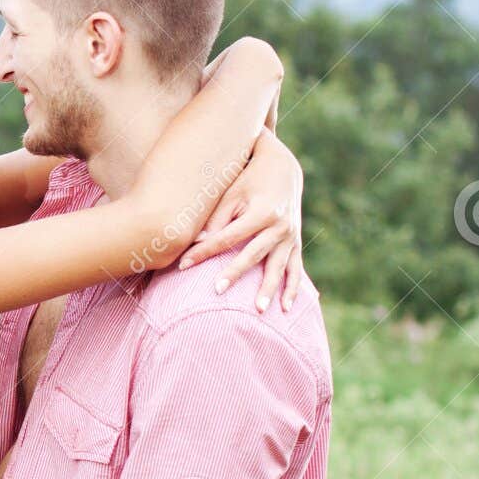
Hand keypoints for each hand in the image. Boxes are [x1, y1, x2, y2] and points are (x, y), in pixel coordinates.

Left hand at [176, 128, 304, 311]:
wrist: (284, 168)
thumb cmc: (249, 180)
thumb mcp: (231, 193)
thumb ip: (216, 219)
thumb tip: (197, 243)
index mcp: (262, 212)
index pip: (227, 238)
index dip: (204, 251)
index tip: (182, 264)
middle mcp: (279, 226)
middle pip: (252, 255)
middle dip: (233, 273)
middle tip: (216, 292)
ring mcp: (291, 236)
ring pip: (278, 267)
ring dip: (269, 290)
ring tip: (257, 310)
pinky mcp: (296, 242)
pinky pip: (295, 269)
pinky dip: (293, 289)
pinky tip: (285, 308)